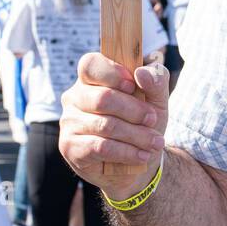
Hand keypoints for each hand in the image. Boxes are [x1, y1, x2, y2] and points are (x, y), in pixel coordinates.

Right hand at [59, 50, 169, 204]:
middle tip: (153, 119)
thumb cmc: (142, 121)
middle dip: (134, 110)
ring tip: (155, 143)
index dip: (113, 74)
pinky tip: (142, 156)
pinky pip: (100, 147)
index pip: (91, 65)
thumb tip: (141, 73)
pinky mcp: (69, 147)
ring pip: (104, 125)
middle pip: (102, 97)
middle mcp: (75, 97)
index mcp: (92, 78)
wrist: (138, 160)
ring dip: (136, 135)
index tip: (134, 86)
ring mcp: (69, 122)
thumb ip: (156, 79)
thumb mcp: (157, 98)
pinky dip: (126, 152)